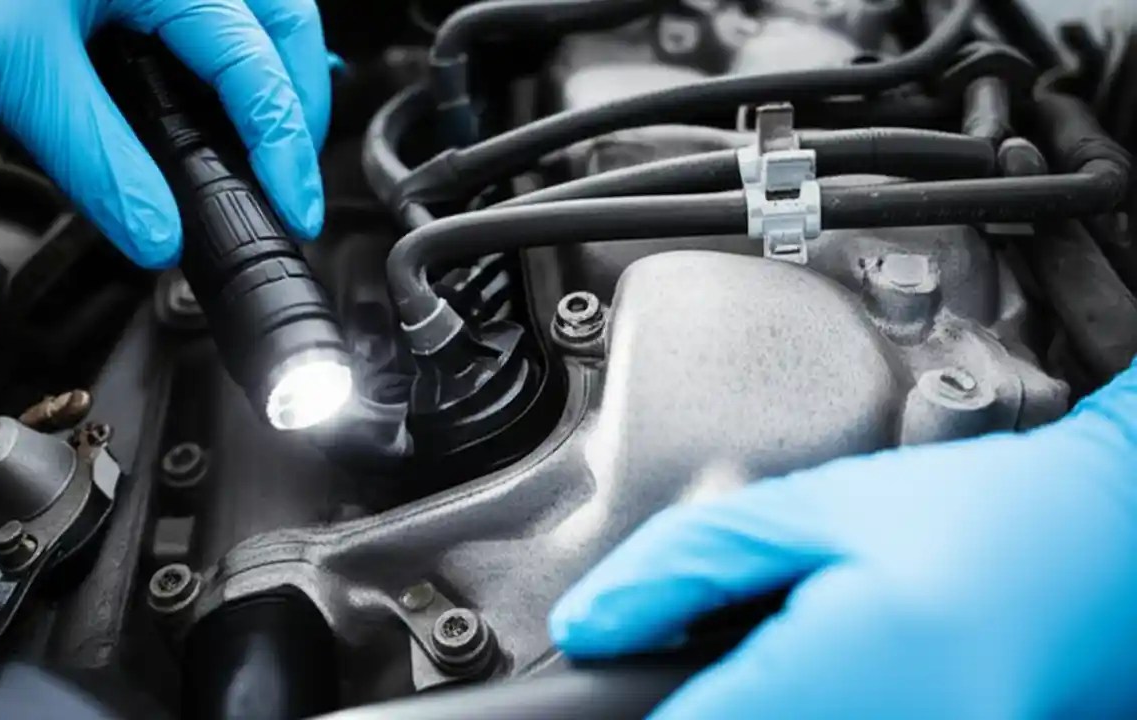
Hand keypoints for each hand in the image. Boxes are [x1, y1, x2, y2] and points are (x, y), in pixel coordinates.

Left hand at [0, 0, 330, 267]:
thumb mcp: (16, 72)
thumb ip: (97, 159)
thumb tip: (157, 230)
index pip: (253, 62)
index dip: (282, 142)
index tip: (291, 205)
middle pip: (282, 26)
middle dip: (300, 104)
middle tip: (292, 179)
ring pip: (256, 20)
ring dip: (273, 84)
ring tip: (271, 150)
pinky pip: (212, 25)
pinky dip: (232, 70)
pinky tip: (227, 107)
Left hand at [551, 366, 1136, 717]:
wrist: (1113, 553)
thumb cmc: (985, 516)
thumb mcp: (817, 510)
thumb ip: (688, 565)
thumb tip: (591, 623)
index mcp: (860, 660)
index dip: (653, 707)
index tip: (629, 685)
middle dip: (713, 706)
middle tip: (745, 656)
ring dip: (767, 711)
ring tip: (797, 659)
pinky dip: (813, 718)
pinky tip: (826, 688)